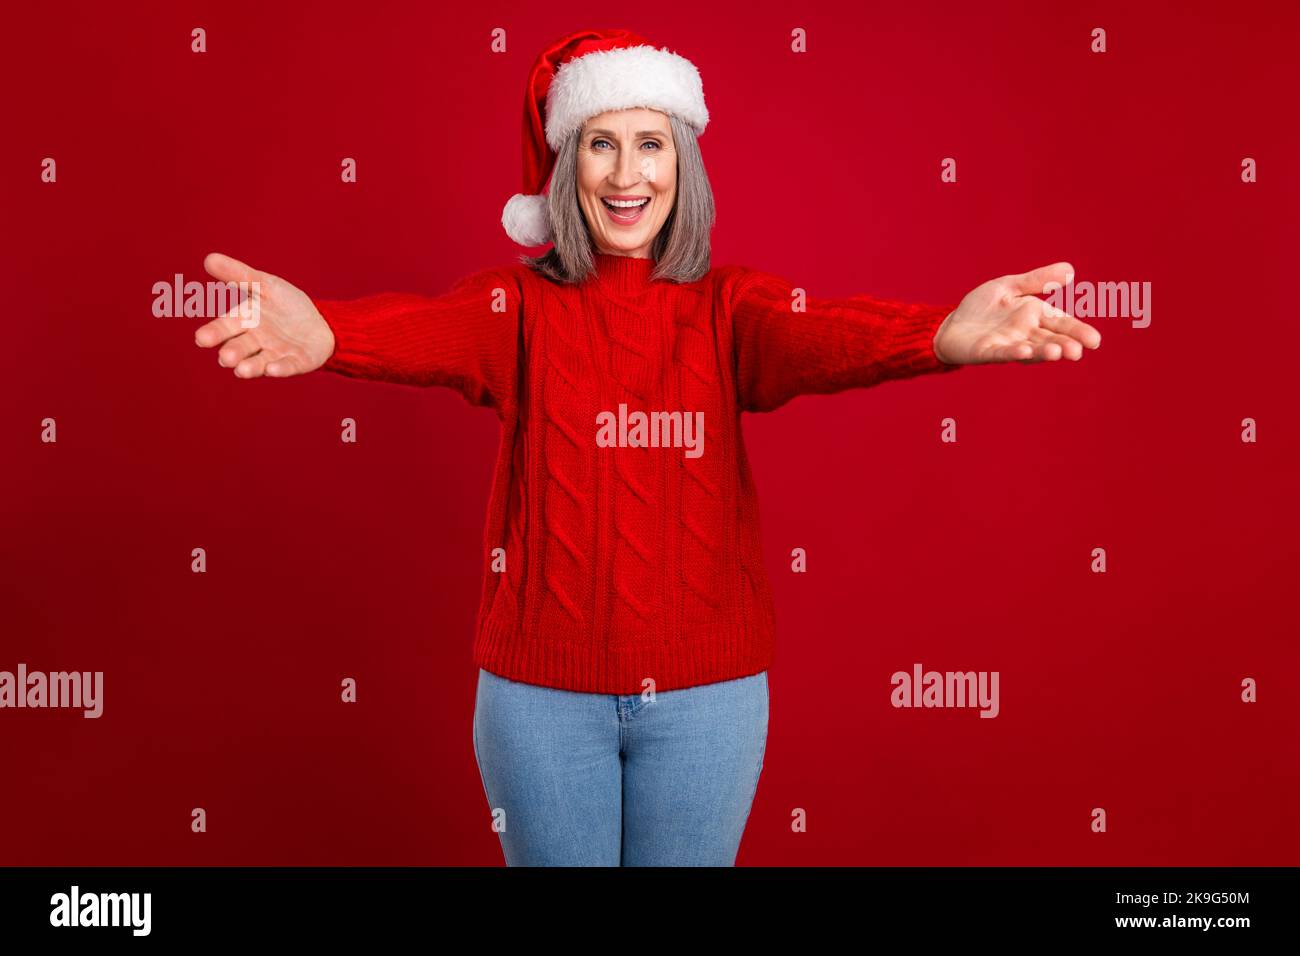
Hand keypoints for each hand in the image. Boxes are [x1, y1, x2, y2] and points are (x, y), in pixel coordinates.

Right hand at [194, 253, 334, 377]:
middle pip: (241, 347)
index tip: (201, 339)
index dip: (214, 333)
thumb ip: (239, 275)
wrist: (320, 321)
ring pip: (260, 362)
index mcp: (244, 322)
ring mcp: (276, 354)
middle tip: (225, 358)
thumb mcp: (264, 285)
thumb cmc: (285, 305)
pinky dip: (280, 369)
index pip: (226, 327)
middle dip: (233, 352)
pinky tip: (272, 370)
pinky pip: (287, 367)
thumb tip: (208, 258)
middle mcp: (257, 342)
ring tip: (241, 371)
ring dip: (251, 367)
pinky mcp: (297, 362)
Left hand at [932, 262, 1101, 364]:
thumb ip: (1036, 280)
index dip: (1077, 332)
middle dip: (1064, 345)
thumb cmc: (982, 307)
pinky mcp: (987, 352)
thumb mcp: (1010, 286)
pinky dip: (1012, 353)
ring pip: (1029, 350)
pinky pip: (1001, 353)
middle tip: (1078, 351)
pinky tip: (1023, 351)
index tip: (1094, 341)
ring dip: (1043, 352)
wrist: (951, 323)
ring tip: (1058, 353)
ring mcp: (1007, 344)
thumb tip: (1070, 269)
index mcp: (1034, 315)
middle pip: (1049, 340)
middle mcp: (1025, 333)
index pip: (1061, 323)